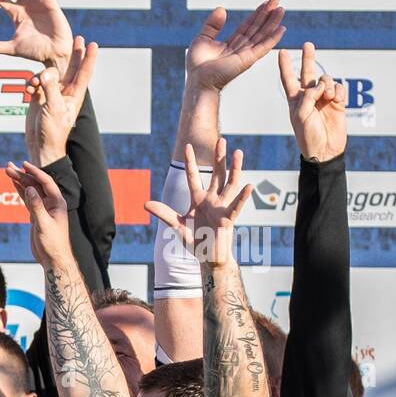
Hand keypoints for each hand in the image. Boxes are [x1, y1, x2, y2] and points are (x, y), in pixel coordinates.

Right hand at [5, 160, 71, 265]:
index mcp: (57, 202)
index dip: (34, 172)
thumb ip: (36, 206)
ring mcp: (43, 208)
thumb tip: (29, 188)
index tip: (23, 165)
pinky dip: (20, 191)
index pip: (45, 182)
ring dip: (19, 181)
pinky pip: (27, 200)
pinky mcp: (36, 215)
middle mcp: (51, 203)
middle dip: (22, 175)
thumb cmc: (52, 243)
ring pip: (30, 191)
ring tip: (8, 170)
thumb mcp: (43, 224)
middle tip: (8, 167)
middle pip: (35, 184)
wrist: (53, 259)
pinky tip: (14, 184)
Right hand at [25, 38, 97, 165]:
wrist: (41, 146)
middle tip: (78, 38)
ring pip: (48, 74)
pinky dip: (31, 83)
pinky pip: (36, 83)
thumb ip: (50, 89)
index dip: (89, 58)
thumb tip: (45, 73)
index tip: (93, 43)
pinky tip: (27, 90)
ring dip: (40, 75)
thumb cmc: (53, 131)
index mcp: (74, 95)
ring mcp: (51, 94)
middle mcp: (64, 92)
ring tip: (33, 85)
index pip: (84, 72)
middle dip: (74, 54)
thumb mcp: (53, 109)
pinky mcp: (39, 98)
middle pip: (70, 68)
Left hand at [146, 140, 251, 265]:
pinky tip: (250, 186)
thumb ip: (164, 213)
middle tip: (221, 139)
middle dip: (218, 158)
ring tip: (238, 152)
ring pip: (230, 184)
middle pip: (216, 174)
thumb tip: (145, 204)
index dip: (190, 162)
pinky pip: (236, 207)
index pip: (193, 177)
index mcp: (198, 199)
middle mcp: (212, 200)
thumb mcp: (177, 225)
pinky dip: (242, 198)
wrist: (207, 257)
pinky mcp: (228, 220)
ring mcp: (222, 208)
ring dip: (234, 169)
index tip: (187, 146)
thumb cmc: (196, 240)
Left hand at [185, 0, 285, 91]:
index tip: (266, 3)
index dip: (256, 14)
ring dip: (272, 22)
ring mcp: (245, 54)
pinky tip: (281, 29)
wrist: (198, 81)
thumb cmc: (197, 66)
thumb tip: (221, 9)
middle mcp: (240, 49)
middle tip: (276, 0)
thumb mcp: (202, 39)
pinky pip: (263, 47)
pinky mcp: (247, 59)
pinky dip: (273, 38)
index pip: (247, 26)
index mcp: (230, 44)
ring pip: (262, 35)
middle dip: (267, 14)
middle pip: (257, 28)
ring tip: (281, 9)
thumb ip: (212, 25)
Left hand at [278, 42, 346, 162]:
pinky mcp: (337, 102)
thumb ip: (308, 97)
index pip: (288, 79)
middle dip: (308, 58)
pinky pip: (339, 88)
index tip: (281, 52)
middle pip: (308, 72)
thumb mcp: (301, 116)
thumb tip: (320, 85)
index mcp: (295, 100)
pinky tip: (336, 100)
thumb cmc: (308, 136)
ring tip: (327, 98)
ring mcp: (324, 98)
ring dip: (327, 85)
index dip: (285, 66)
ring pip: (326, 80)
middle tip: (307, 44)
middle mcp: (309, 96)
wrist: (325, 149)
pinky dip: (338, 92)